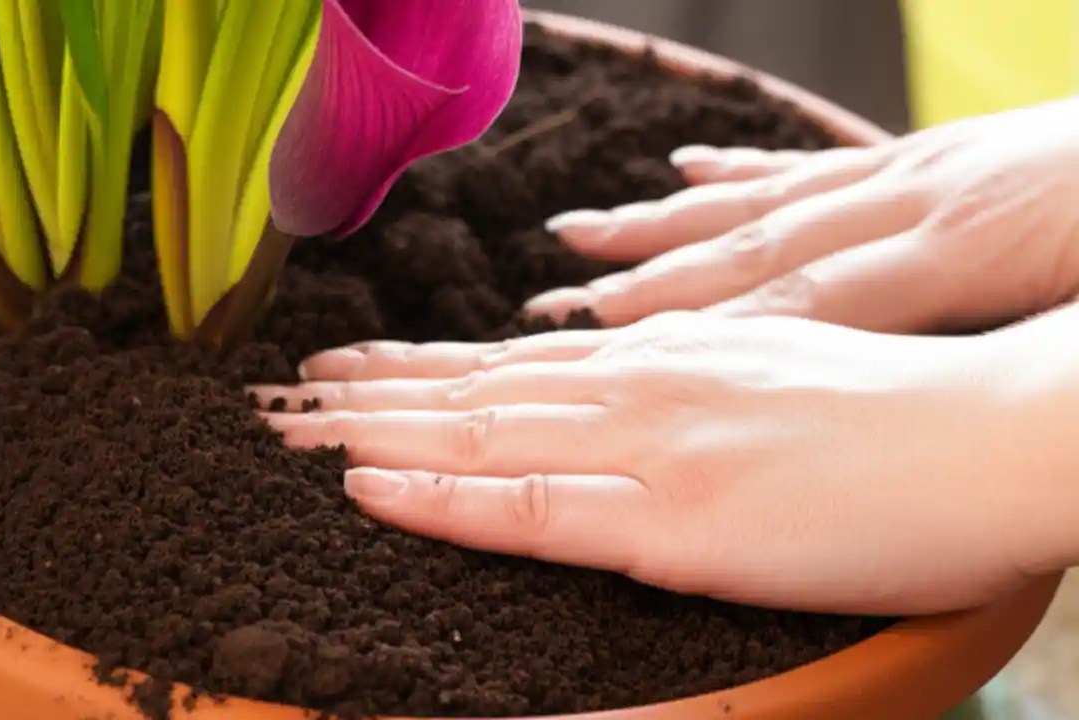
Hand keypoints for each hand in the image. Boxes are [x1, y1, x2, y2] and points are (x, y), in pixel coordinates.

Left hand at [255, 311, 1078, 614]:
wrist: (990, 434)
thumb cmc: (893, 412)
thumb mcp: (763, 369)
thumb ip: (680, 379)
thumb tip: (615, 383)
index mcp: (656, 362)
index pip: (501, 364)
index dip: (409, 371)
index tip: (337, 373)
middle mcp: (633, 390)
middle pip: (466, 391)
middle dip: (360, 397)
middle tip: (271, 399)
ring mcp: (648, 451)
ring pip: (474, 434)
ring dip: (367, 434)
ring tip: (282, 432)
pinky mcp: (677, 521)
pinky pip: (530, 507)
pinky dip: (440, 495)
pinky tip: (367, 488)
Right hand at [528, 99, 1078, 332]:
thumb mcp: (1049, 302)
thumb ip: (934, 323)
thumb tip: (826, 351)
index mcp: (936, 254)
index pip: (778, 297)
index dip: (680, 320)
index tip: (586, 339)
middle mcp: (900, 211)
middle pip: (743, 251)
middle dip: (639, 278)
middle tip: (549, 297)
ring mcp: (905, 182)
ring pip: (761, 208)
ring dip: (664, 226)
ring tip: (579, 233)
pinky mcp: (924, 161)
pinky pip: (812, 171)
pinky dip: (738, 174)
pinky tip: (687, 171)